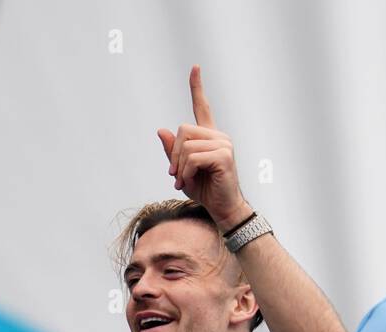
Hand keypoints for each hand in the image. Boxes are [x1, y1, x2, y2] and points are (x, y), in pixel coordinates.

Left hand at [157, 65, 251, 230]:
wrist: (223, 209)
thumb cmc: (205, 191)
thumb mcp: (183, 170)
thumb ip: (173, 152)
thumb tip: (161, 130)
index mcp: (209, 137)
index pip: (202, 107)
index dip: (197, 87)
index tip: (195, 68)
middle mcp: (219, 136)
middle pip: (183, 130)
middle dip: (174, 154)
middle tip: (174, 176)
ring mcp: (224, 145)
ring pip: (187, 145)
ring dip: (179, 167)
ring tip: (182, 182)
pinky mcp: (224, 156)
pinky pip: (194, 157)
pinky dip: (187, 172)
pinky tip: (190, 182)